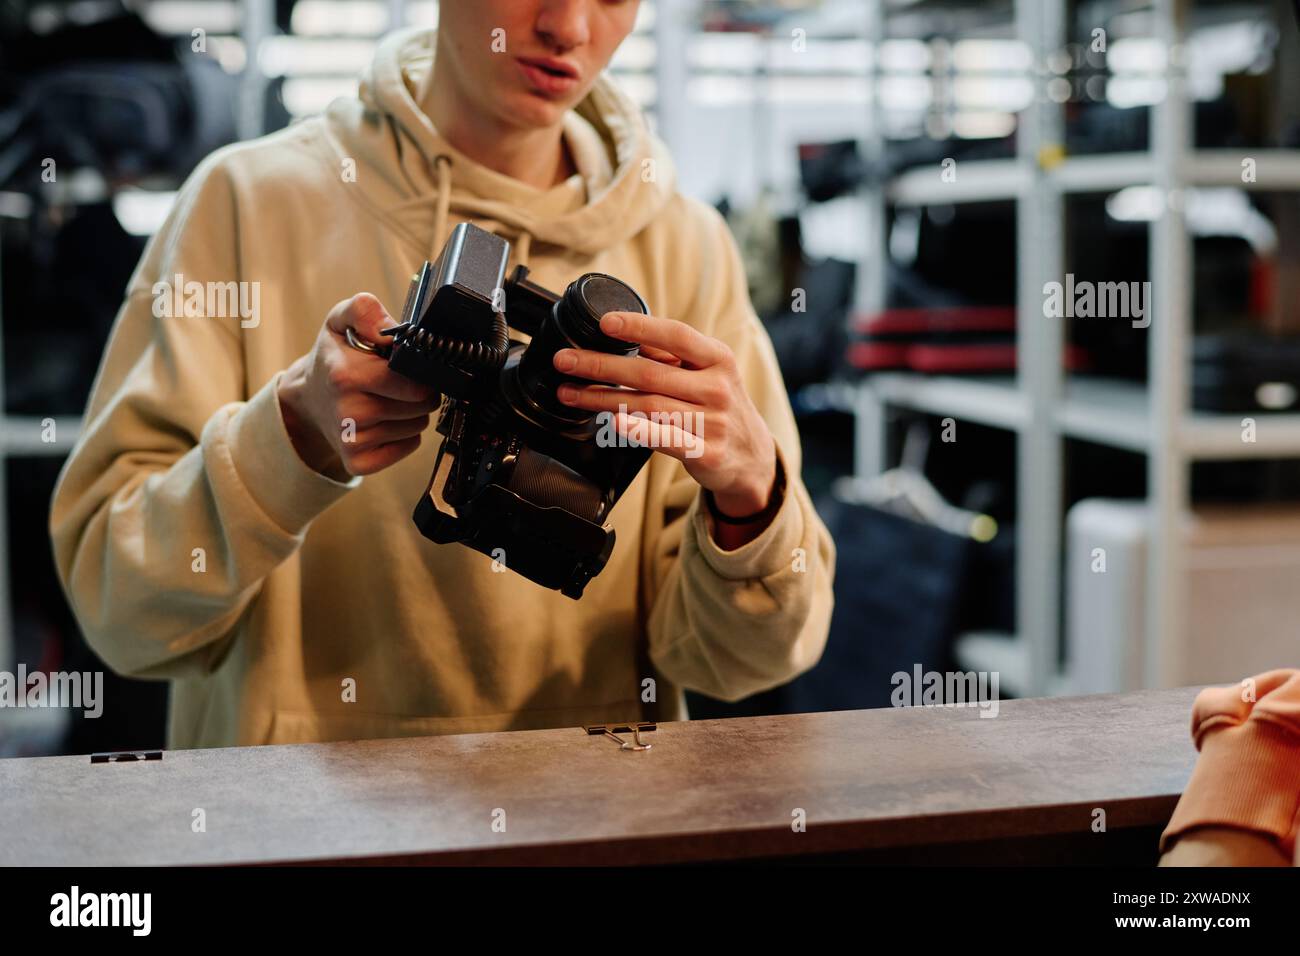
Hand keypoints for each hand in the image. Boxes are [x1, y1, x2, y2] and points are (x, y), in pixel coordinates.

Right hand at [277, 293, 440, 478]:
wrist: (307, 398)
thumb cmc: (332, 358)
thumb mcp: (341, 320)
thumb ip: (365, 310)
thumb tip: (391, 329)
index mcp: (345, 374)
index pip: (413, 383)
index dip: (419, 371)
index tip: (406, 364)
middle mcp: (348, 411)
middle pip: (421, 405)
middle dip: (419, 390)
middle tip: (399, 381)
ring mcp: (352, 440)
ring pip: (417, 426)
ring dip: (411, 411)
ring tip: (387, 398)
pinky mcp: (358, 461)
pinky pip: (409, 446)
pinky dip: (405, 434)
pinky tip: (385, 420)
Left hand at [552, 310, 778, 524]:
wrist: (754, 457)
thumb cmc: (720, 407)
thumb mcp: (709, 372)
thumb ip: (672, 355)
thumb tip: (626, 332)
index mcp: (718, 359)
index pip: (676, 335)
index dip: (639, 327)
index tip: (604, 323)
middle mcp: (717, 388)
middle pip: (650, 373)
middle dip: (601, 365)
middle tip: (566, 361)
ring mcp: (713, 422)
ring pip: (647, 406)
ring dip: (602, 397)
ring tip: (570, 393)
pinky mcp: (706, 453)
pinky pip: (665, 439)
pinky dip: (637, 429)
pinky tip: (611, 422)